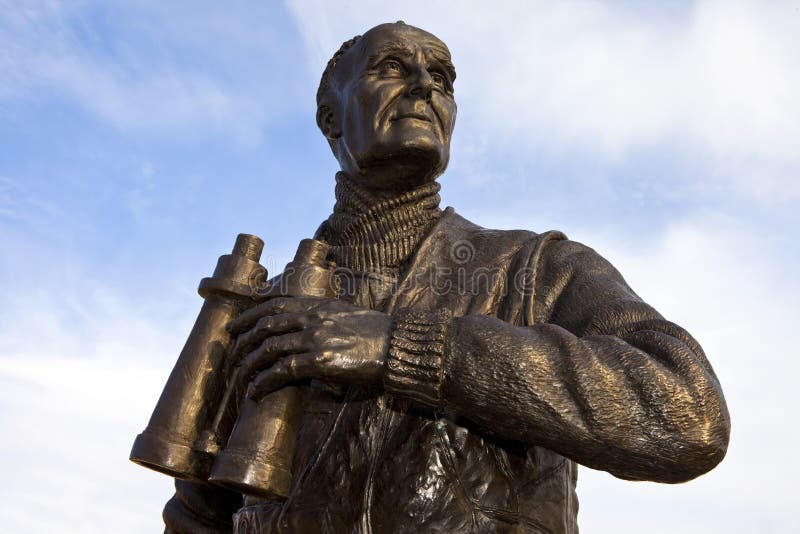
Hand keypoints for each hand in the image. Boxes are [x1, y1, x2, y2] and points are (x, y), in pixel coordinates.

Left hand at [227, 296, 391, 400]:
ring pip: (270, 349)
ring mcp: (316, 339)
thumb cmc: (374, 333)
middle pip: (266, 327)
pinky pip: (283, 371)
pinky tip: (256, 390)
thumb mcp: (344, 314)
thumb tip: (302, 325)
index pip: (274, 306)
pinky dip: (264, 381)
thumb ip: (320, 316)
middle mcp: (313, 319)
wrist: (396, 346)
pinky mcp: (322, 361)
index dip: (249, 316)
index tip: (234, 327)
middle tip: (231, 355)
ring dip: (249, 364)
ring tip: (240, 377)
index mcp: (317, 306)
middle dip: (243, 342)